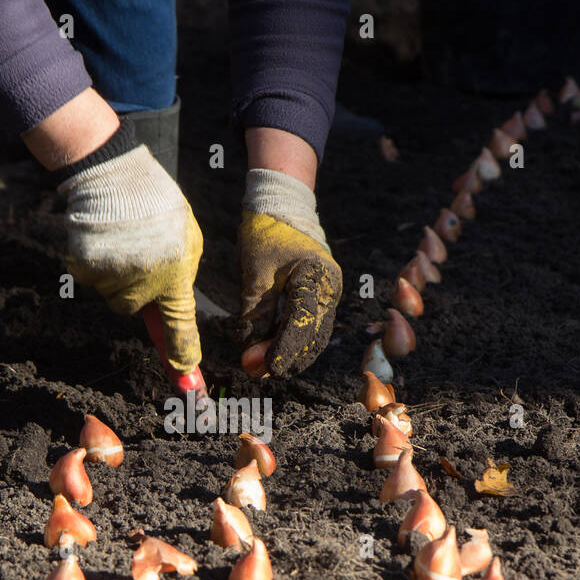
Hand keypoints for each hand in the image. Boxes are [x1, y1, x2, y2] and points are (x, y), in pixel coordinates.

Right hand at [58, 139, 202, 375]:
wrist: (115, 175)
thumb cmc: (157, 205)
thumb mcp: (186, 238)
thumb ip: (182, 275)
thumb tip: (171, 307)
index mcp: (175, 275)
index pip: (180, 326)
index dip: (182, 354)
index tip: (186, 377)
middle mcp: (144, 283)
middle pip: (134, 309)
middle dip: (135, 288)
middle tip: (139, 251)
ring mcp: (112, 279)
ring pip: (112, 294)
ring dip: (115, 274)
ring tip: (123, 238)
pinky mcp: (85, 270)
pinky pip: (91, 280)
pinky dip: (94, 263)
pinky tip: (103, 237)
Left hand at [236, 168, 340, 377]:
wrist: (281, 205)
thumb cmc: (265, 235)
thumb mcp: (255, 276)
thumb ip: (255, 316)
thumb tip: (249, 355)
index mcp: (316, 276)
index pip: (302, 322)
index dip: (283, 349)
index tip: (264, 369)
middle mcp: (330, 287)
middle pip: (313, 335)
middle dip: (286, 358)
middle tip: (258, 374)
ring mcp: (329, 292)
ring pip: (314, 336)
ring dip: (291, 355)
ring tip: (263, 369)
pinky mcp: (322, 296)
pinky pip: (311, 327)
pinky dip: (294, 343)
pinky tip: (274, 355)